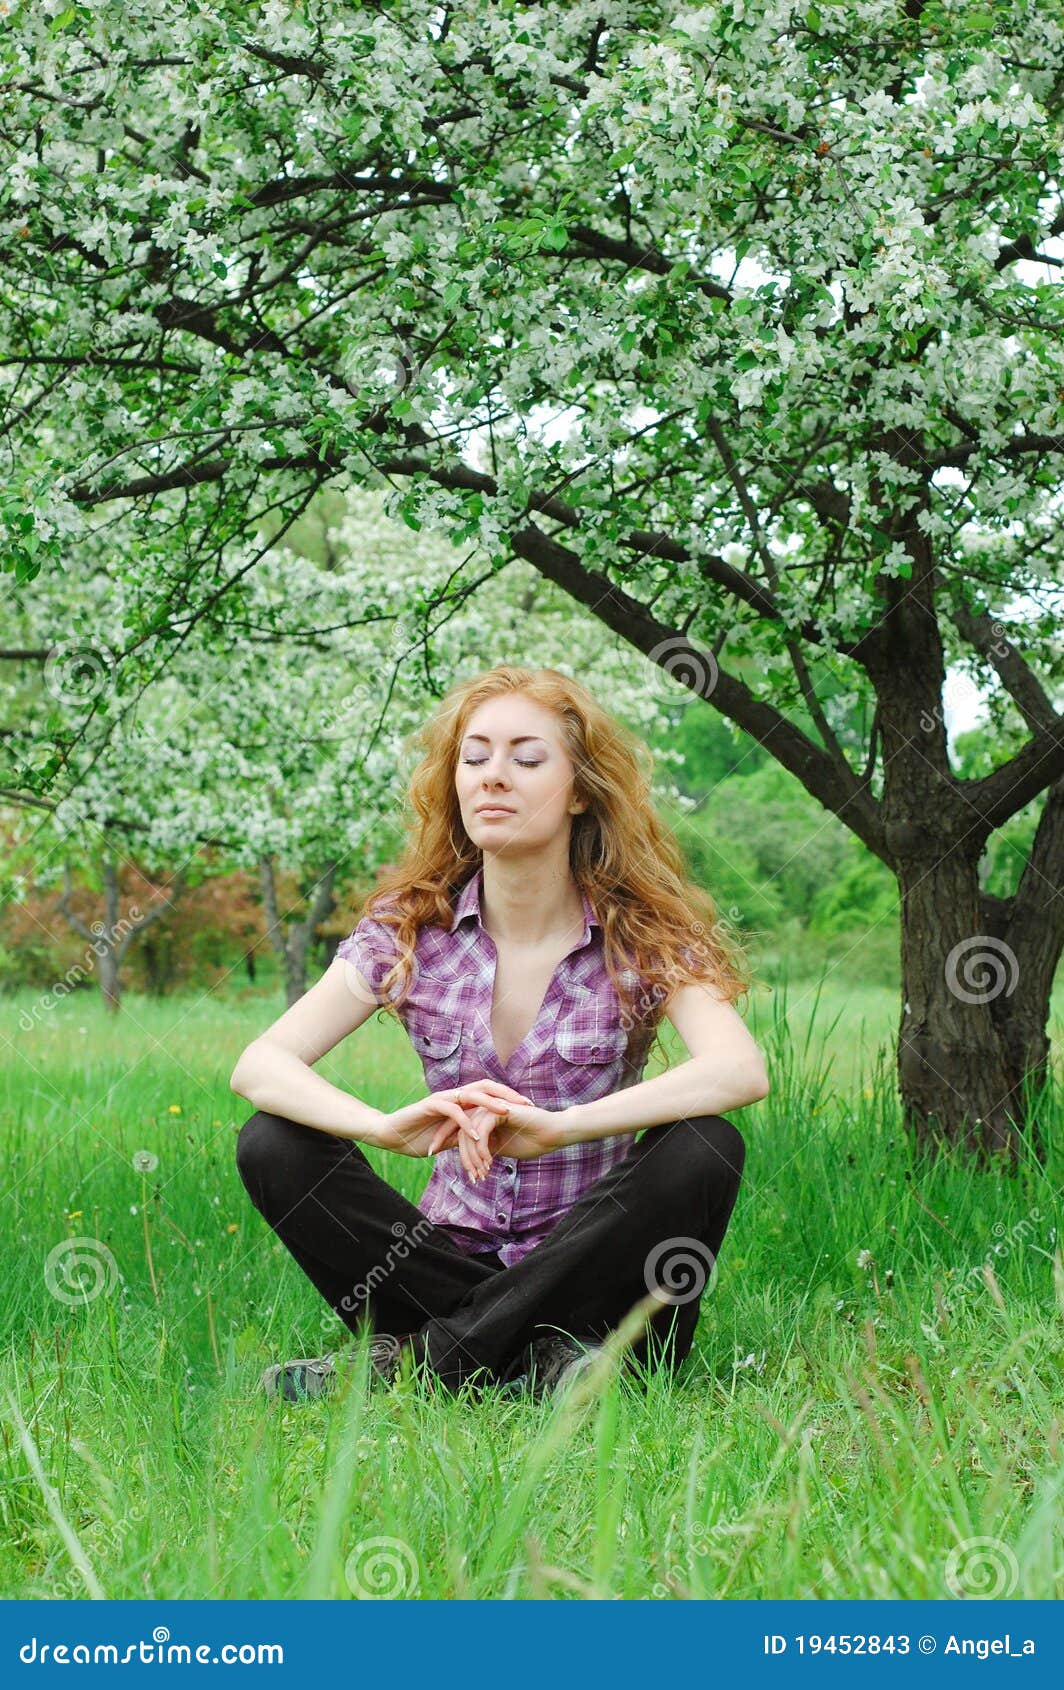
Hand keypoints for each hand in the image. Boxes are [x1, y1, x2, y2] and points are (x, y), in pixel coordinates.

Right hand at [374, 1079, 532, 1159]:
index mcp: (460, 1101)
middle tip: (526, 1104)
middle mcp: (453, 1096)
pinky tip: (476, 1134)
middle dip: (507, 1094)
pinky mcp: (429, 1107)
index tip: (529, 1107)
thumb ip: (466, 1135)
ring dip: (490, 1103)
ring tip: (507, 1112)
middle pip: (485, 1087)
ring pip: (471, 1095)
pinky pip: (452, 1111)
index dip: (509, 1098)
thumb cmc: (419, 1137)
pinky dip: (465, 1122)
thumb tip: (486, 1140)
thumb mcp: (450, 1139)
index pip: (489, 1093)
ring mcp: (441, 1099)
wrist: (391, 1135)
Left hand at [457, 1100, 562, 1180]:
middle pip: (460, 1133)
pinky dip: (482, 1148)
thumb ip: (482, 1149)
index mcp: (482, 1118)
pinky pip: (482, 1130)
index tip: (464, 1174)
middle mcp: (483, 1110)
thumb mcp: (499, 1148)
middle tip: (474, 1178)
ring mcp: (491, 1108)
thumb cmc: (530, 1141)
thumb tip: (465, 1160)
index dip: (454, 1150)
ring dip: (474, 1157)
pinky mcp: (500, 1109)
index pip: (458, 1132)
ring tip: (484, 1173)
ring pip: (469, 1133)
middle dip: (464, 1158)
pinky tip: (489, 1161)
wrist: (553, 1133)